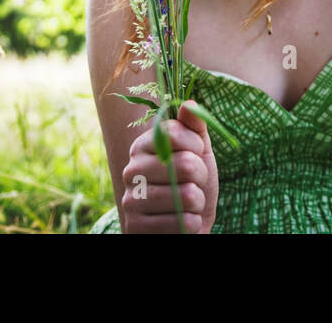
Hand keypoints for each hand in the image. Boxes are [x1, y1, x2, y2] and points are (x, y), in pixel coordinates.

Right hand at [120, 101, 217, 232]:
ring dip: (198, 203)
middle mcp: (131, 170)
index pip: (173, 132)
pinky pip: (181, 223)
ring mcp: (130, 200)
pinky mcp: (135, 227)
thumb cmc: (193, 183)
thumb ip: (195, 126)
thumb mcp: (199, 152)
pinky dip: (192, 224)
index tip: (196, 155)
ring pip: (186, 196)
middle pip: (184, 164)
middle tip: (195, 183)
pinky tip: (184, 223)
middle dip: (201, 177)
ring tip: (189, 204)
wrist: (186, 225)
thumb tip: (190, 103)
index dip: (196, 146)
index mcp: (142, 146)